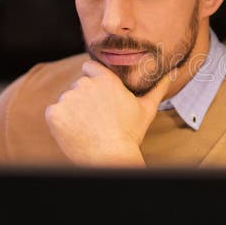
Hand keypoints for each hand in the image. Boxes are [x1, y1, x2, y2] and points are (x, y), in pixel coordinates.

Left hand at [45, 60, 172, 166]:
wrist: (110, 157)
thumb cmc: (130, 133)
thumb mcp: (147, 109)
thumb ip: (157, 88)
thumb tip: (171, 73)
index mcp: (106, 79)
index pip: (89, 67)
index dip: (92, 79)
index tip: (97, 94)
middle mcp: (85, 84)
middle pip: (78, 85)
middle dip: (84, 98)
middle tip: (96, 117)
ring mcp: (67, 98)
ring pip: (66, 100)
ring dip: (73, 110)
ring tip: (87, 126)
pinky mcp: (54, 113)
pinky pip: (54, 113)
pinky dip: (61, 122)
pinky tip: (75, 132)